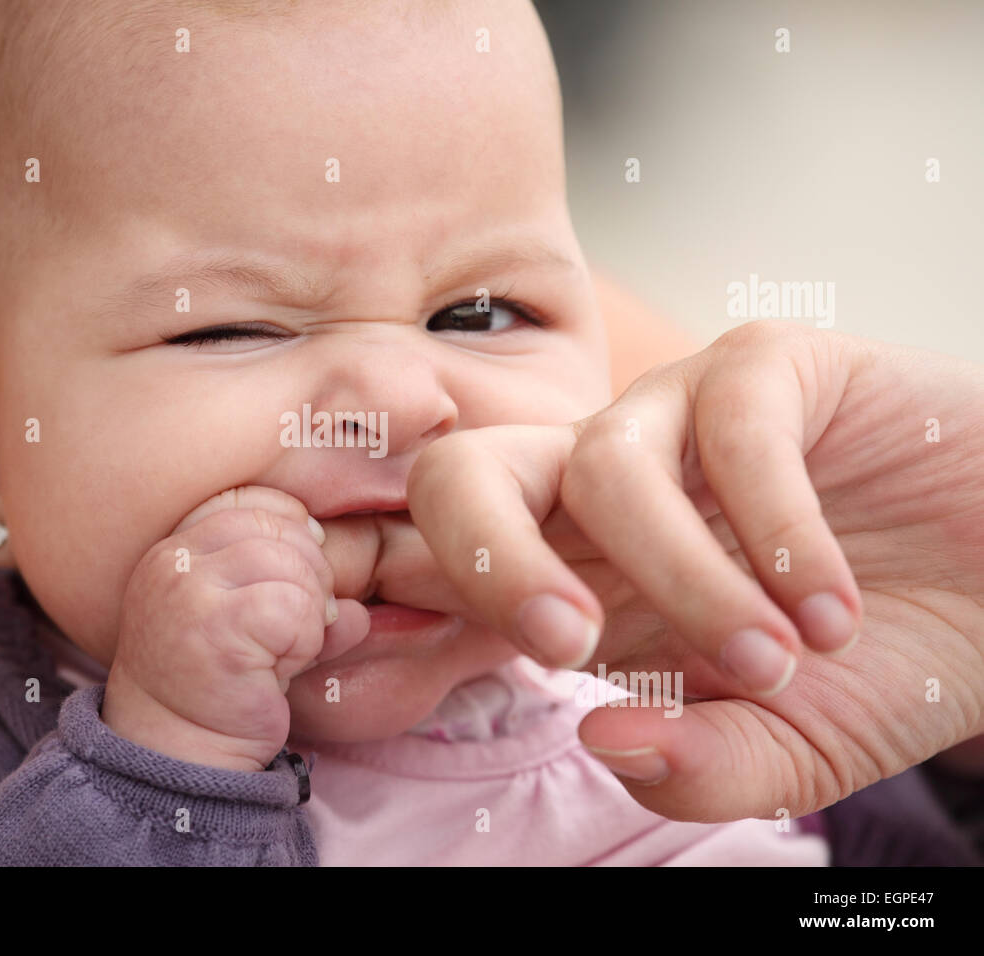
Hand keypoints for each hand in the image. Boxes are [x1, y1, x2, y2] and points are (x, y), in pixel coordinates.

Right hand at [102, 486, 369, 770]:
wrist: (173, 756)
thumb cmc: (214, 690)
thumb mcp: (248, 626)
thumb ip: (297, 597)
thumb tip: (359, 608)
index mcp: (174, 549)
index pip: (246, 499)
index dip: (290, 524)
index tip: (305, 567)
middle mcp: (173, 562)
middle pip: (275, 527)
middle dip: (310, 572)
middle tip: (305, 623)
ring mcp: (189, 593)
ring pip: (290, 566)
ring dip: (309, 612)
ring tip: (286, 651)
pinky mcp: (216, 629)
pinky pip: (294, 609)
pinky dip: (305, 640)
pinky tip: (281, 670)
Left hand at [408, 319, 983, 821]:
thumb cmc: (888, 661)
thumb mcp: (787, 750)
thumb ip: (696, 769)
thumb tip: (601, 737)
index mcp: (580, 575)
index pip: (449, 566)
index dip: (412, 605)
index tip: (422, 664)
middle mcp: (604, 487)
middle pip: (462, 472)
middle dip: (481, 556)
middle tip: (566, 645)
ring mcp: (679, 416)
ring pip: (605, 467)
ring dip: (688, 579)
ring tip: (779, 658)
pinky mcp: (767, 367)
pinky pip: (730, 425)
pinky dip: (778, 531)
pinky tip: (833, 606)